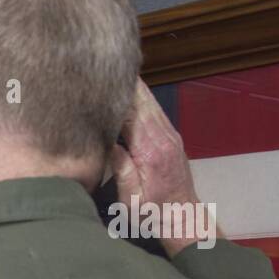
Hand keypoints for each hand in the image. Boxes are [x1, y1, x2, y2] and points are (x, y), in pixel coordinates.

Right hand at [109, 78, 215, 256]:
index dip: (114, 93)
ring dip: (130, 84)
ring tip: (111, 67)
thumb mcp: (130, 199)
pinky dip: (138, 95)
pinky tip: (126, 87)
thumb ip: (120, 168)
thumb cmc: (152, 213)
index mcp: (150, 149)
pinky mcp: (169, 135)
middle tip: (99, 62)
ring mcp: (168, 133)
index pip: (129, 112)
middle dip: (122, 81)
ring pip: (148, 100)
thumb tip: (106, 141)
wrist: (183, 217)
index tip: (95, 77)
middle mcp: (162, 135)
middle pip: (141, 98)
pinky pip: (152, 108)